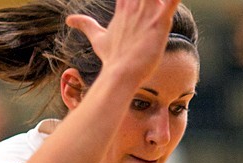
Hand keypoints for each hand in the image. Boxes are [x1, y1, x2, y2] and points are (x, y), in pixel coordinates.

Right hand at [66, 0, 182, 84]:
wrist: (120, 75)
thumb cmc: (112, 59)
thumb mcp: (98, 39)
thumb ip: (86, 25)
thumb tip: (69, 20)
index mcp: (124, 8)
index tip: (134, 4)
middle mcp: (135, 7)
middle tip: (146, 13)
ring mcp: (147, 14)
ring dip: (160, 0)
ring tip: (158, 9)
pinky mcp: (160, 22)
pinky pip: (172, 2)